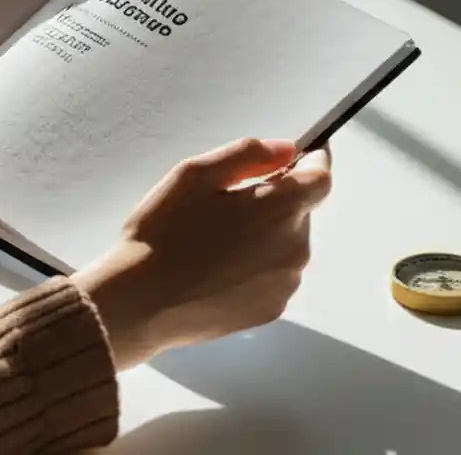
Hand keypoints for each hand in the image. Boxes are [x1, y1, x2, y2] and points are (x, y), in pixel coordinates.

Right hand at [71, 139, 332, 369]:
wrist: (139, 305)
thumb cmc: (161, 236)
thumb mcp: (194, 175)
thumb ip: (247, 153)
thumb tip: (286, 149)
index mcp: (280, 209)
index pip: (321, 177)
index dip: (311, 161)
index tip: (294, 157)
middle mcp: (294, 249)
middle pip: (299, 211)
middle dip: (272, 201)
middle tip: (222, 204)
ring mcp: (284, 284)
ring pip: (285, 244)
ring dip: (262, 235)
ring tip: (213, 241)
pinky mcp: (270, 310)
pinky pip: (273, 275)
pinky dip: (254, 266)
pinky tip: (215, 268)